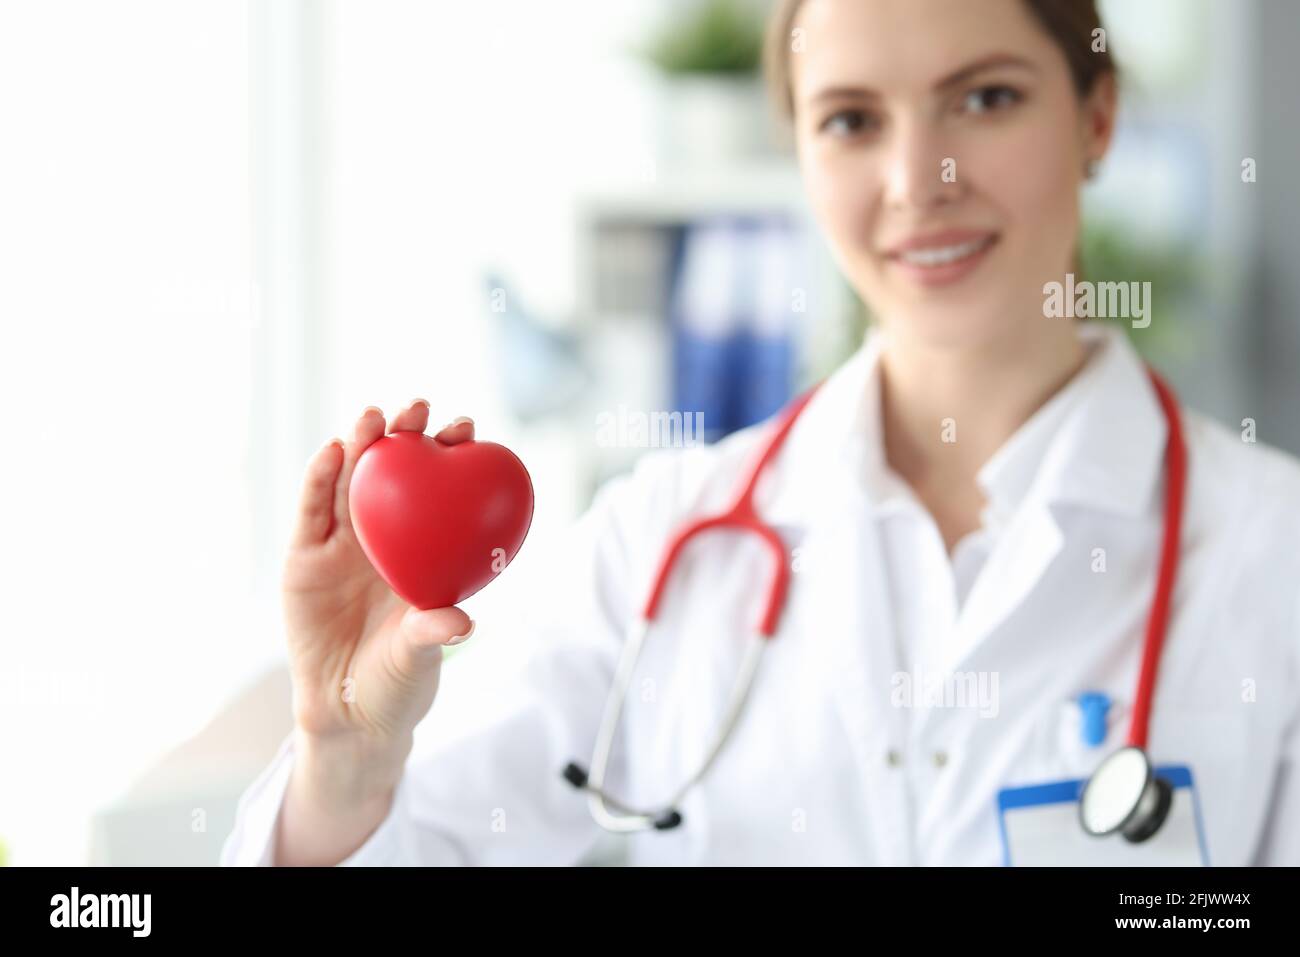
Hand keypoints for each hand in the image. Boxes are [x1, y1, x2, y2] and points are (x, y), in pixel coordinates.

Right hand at [282, 401, 477, 767]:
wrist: (347, 714)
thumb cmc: (397, 682)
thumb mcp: (420, 655)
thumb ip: (433, 632)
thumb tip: (463, 622)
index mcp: (419, 550)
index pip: (438, 492)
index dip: (450, 456)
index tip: (468, 428)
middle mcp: (381, 538)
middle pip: (392, 474)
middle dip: (405, 435)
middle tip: (421, 407)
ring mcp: (340, 545)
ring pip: (349, 482)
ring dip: (360, 444)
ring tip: (373, 416)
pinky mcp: (302, 557)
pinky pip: (311, 512)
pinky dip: (318, 479)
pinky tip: (331, 451)